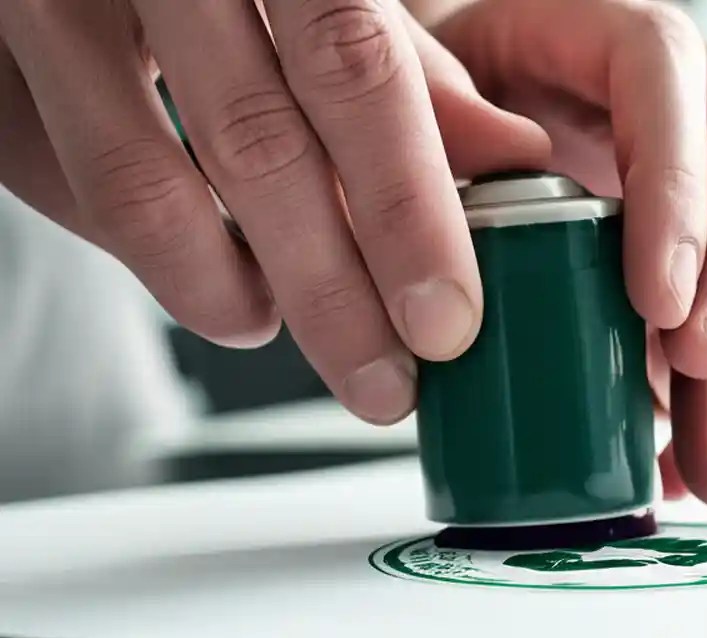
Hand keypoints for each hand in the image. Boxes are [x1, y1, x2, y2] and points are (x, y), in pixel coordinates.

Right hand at [0, 0, 550, 423]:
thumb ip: (411, 68)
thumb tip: (511, 158)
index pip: (356, 74)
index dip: (406, 212)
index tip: (444, 322)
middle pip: (255, 149)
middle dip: (331, 295)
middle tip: (382, 383)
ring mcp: (48, 6)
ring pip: (138, 188)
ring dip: (222, 291)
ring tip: (273, 324)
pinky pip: (58, 184)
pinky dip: (136, 249)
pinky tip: (197, 265)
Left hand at [426, 0, 706, 507]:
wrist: (438, 136)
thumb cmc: (431, 106)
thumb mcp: (413, 101)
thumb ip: (443, 122)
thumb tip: (510, 166)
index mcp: (599, 33)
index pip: (664, 72)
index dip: (677, 183)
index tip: (659, 295)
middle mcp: (670, 94)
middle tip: (704, 371)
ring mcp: (695, 170)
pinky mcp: (694, 249)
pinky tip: (690, 454)